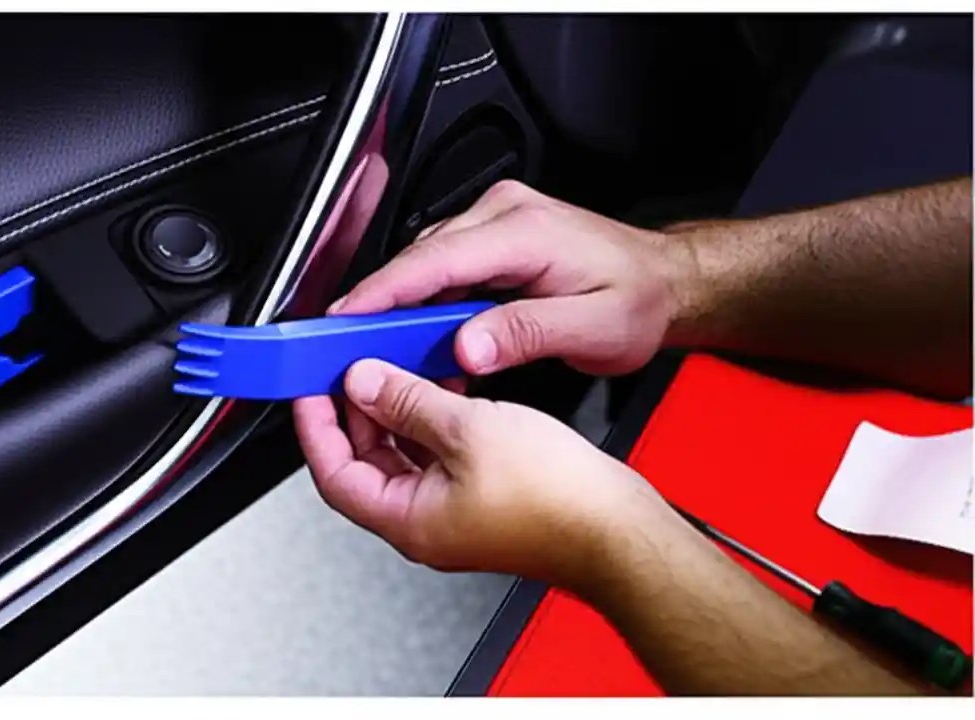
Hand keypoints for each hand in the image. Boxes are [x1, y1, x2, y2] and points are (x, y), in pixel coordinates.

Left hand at [293, 358, 670, 592]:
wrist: (620, 530)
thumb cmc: (559, 501)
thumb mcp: (469, 431)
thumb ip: (407, 403)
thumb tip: (365, 382)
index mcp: (408, 519)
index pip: (333, 473)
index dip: (316, 426)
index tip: (310, 388)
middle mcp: (426, 524)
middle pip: (366, 463)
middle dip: (358, 411)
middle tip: (354, 366)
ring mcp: (455, 514)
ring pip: (405, 456)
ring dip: (398, 410)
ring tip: (400, 367)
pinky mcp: (484, 500)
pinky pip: (441, 456)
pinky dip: (433, 419)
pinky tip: (447, 387)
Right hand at [329, 180, 692, 376]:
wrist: (666, 281)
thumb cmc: (639, 299)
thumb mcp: (593, 328)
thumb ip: (527, 334)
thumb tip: (469, 347)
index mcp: (525, 231)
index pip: (434, 259)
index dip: (382, 290)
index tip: (347, 318)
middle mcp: (504, 215)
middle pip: (420, 259)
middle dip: (380, 304)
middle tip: (353, 350)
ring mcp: (496, 222)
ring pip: (426, 263)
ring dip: (403, 307)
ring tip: (387, 354)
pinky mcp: (493, 238)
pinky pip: (443, 268)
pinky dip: (426, 304)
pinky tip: (426, 341)